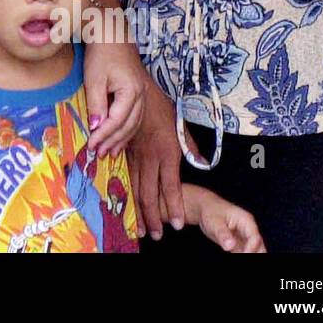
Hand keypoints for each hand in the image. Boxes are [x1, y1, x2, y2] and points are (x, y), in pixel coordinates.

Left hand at [83, 36, 144, 156]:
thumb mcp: (94, 78)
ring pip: (133, 124)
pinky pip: (134, 117)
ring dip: (121, 139)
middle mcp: (141, 96)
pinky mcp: (137, 92)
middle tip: (99, 154)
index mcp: (131, 92)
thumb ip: (96, 104)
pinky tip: (118, 138)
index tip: (91, 146)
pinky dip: (125, 130)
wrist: (111, 33)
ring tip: (109, 152)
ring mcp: (141, 94)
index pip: (117, 121)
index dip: (104, 135)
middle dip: (113, 141)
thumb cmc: (101, 53)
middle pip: (128, 126)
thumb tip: (96, 127)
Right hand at [130, 82, 190, 240]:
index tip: (179, 225)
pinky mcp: (121, 150)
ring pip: (134, 188)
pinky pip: (124, 176)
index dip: (174, 207)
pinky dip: (125, 193)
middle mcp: (149, 157)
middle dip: (153, 218)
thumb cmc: (159, 104)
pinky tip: (124, 205)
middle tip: (155, 235)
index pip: (171, 186)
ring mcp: (133, 155)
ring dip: (137, 210)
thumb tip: (201, 162)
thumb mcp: (180, 122)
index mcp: (167, 151)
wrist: (131, 87)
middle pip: (150, 193)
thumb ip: (191, 145)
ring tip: (139, 229)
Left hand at [190, 188, 264, 252]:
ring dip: (249, 254)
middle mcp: (248, 229)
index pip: (255, 237)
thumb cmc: (210, 211)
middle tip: (244, 256)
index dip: (251, 249)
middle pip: (259, 246)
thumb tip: (230, 246)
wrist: (205, 209)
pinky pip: (244, 252)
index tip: (243, 254)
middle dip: (256, 254)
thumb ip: (222, 233)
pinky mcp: (238, 244)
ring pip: (254, 250)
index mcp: (246, 220)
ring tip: (236, 253)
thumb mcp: (214, 221)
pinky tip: (234, 254)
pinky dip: (242, 255)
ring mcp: (244, 237)